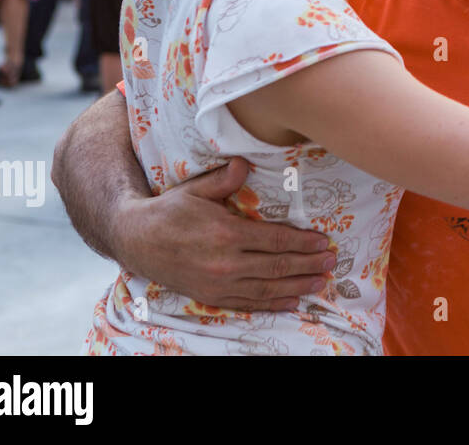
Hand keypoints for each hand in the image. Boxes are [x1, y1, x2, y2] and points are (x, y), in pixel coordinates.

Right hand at [114, 157, 334, 311]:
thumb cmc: (169, 211)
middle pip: (278, 266)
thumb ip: (224, 179)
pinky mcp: (212, 297)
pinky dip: (273, 305)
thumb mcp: (196, 189)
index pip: (276, 240)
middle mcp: (226, 263)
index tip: (324, 242)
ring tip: (321, 283)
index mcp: (226, 234)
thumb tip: (245, 163)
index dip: (303, 243)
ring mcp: (219, 284)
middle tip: (332, 262)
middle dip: (309, 264)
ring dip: (298, 287)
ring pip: (268, 289)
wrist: (136, 241)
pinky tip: (292, 303)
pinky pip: (249, 304)